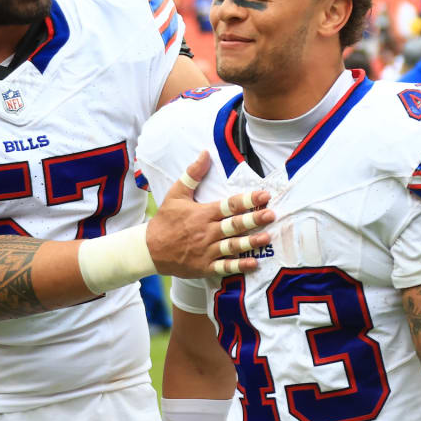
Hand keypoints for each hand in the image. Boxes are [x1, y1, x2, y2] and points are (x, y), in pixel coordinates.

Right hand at [146, 152, 273, 278]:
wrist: (149, 249)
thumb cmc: (165, 220)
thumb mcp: (176, 194)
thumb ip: (192, 174)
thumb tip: (205, 153)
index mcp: (202, 213)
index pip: (228, 205)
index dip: (247, 199)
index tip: (264, 195)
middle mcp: (206, 232)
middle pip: (234, 225)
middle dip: (254, 219)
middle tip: (271, 214)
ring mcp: (206, 251)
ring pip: (232, 246)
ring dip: (250, 242)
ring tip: (267, 237)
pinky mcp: (204, 267)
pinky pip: (224, 267)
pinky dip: (239, 266)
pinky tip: (254, 263)